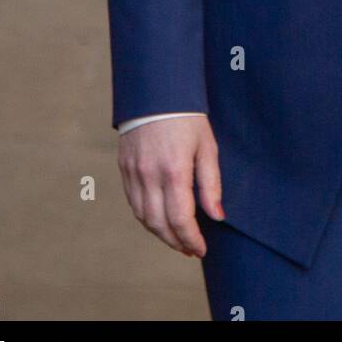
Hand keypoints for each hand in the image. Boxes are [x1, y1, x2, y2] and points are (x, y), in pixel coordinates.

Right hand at [118, 115, 223, 256]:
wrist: (155, 92)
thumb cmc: (187, 117)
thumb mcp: (207, 147)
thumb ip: (211, 184)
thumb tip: (217, 216)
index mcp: (174, 170)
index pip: (181, 219)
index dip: (191, 239)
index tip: (201, 249)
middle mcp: (149, 175)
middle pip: (159, 224)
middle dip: (176, 242)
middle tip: (190, 249)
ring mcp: (133, 173)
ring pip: (143, 218)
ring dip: (160, 233)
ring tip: (177, 238)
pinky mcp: (124, 168)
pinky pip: (133, 203)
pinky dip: (146, 218)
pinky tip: (159, 219)